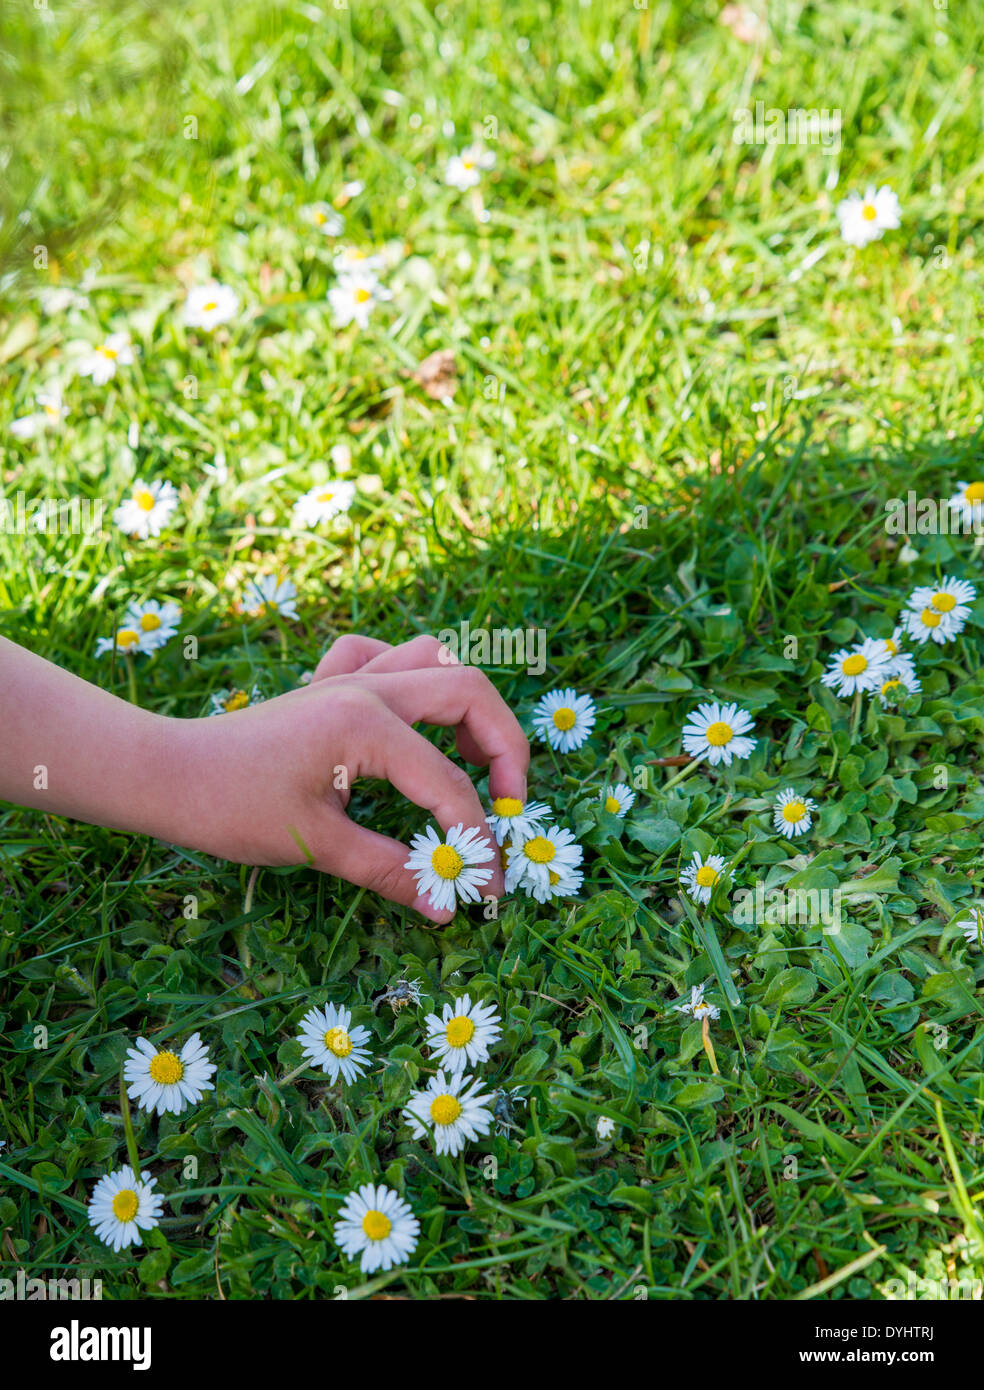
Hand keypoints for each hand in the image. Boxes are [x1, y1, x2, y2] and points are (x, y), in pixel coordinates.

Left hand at [173, 635, 529, 921]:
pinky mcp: (326, 685)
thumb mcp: (315, 845)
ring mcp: (347, 679)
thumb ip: (389, 871)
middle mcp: (367, 688)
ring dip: (467, 707)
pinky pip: (381, 656)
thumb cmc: (230, 806)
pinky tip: (409, 717)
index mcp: (367, 724)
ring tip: (473, 762)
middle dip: (504, 749)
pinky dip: (408, 677)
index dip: (477, 839)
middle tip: (507, 806)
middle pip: (470, 691)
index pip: (449, 784)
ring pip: (433, 660)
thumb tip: (445, 905)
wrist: (166, 774)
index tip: (488, 888)